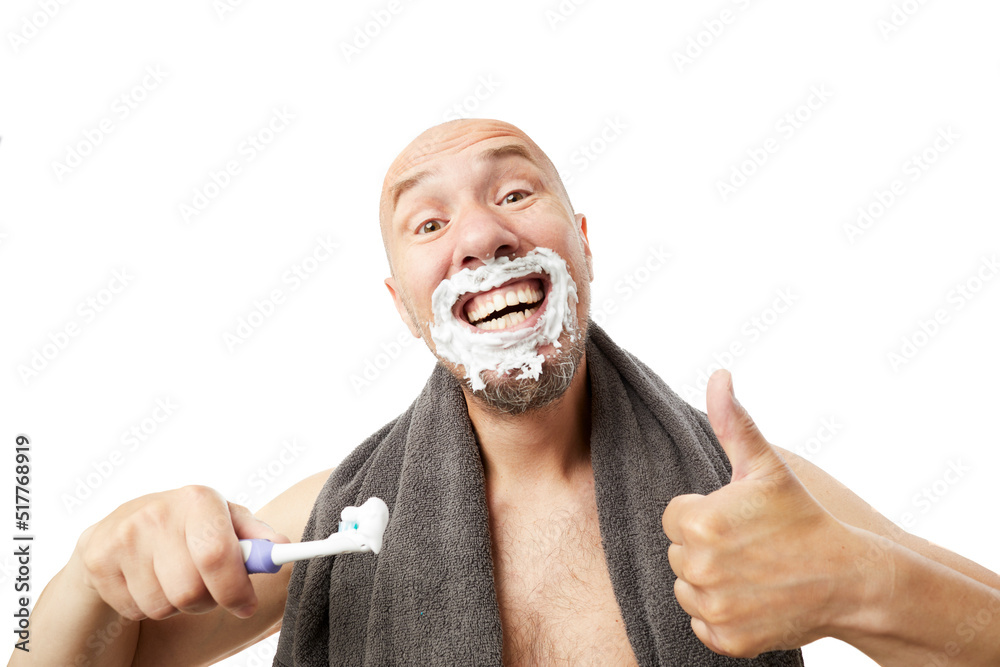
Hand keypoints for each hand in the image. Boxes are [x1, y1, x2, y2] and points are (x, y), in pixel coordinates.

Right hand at [72, 485, 288, 620]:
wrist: (120, 528)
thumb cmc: (188, 528)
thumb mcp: (225, 521)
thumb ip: (256, 536)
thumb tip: (281, 548)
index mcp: (198, 499)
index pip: (218, 555)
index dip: (235, 588)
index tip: (246, 605)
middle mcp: (158, 513)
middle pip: (191, 591)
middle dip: (208, 601)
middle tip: (210, 592)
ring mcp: (124, 536)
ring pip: (164, 606)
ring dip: (177, 606)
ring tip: (176, 582)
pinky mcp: (99, 560)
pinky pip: (136, 610)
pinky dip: (148, 607)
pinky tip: (148, 582)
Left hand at [662, 370, 856, 656]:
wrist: (851, 579)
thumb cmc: (804, 516)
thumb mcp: (768, 466)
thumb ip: (734, 423)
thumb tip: (719, 377)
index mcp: (699, 521)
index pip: (674, 516)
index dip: (704, 512)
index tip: (738, 517)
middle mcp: (699, 568)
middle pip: (678, 553)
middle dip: (706, 546)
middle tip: (749, 543)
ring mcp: (713, 608)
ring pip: (687, 589)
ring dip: (710, 580)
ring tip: (752, 569)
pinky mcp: (727, 639)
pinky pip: (702, 624)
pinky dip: (721, 615)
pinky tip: (752, 597)